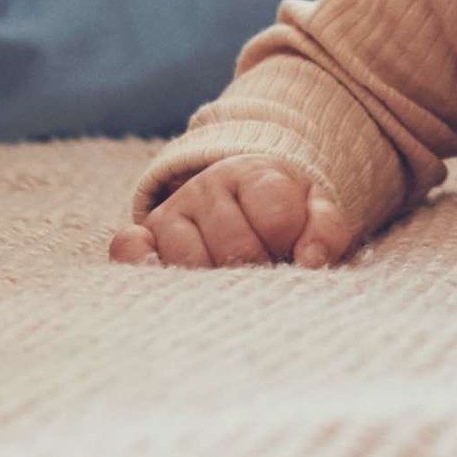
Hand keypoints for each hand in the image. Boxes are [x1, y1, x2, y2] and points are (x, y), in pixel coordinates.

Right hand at [106, 156, 360, 268]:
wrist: (242, 196)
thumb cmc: (286, 214)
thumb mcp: (316, 210)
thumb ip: (326, 229)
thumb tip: (311, 260)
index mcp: (255, 174)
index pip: (276, 215)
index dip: (293, 242)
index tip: (297, 250)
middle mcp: (208, 186)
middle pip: (235, 245)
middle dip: (258, 267)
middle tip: (266, 271)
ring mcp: (174, 211)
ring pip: (189, 259)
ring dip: (216, 280)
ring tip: (233, 282)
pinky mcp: (147, 235)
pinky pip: (130, 246)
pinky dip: (139, 262)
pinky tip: (159, 272)